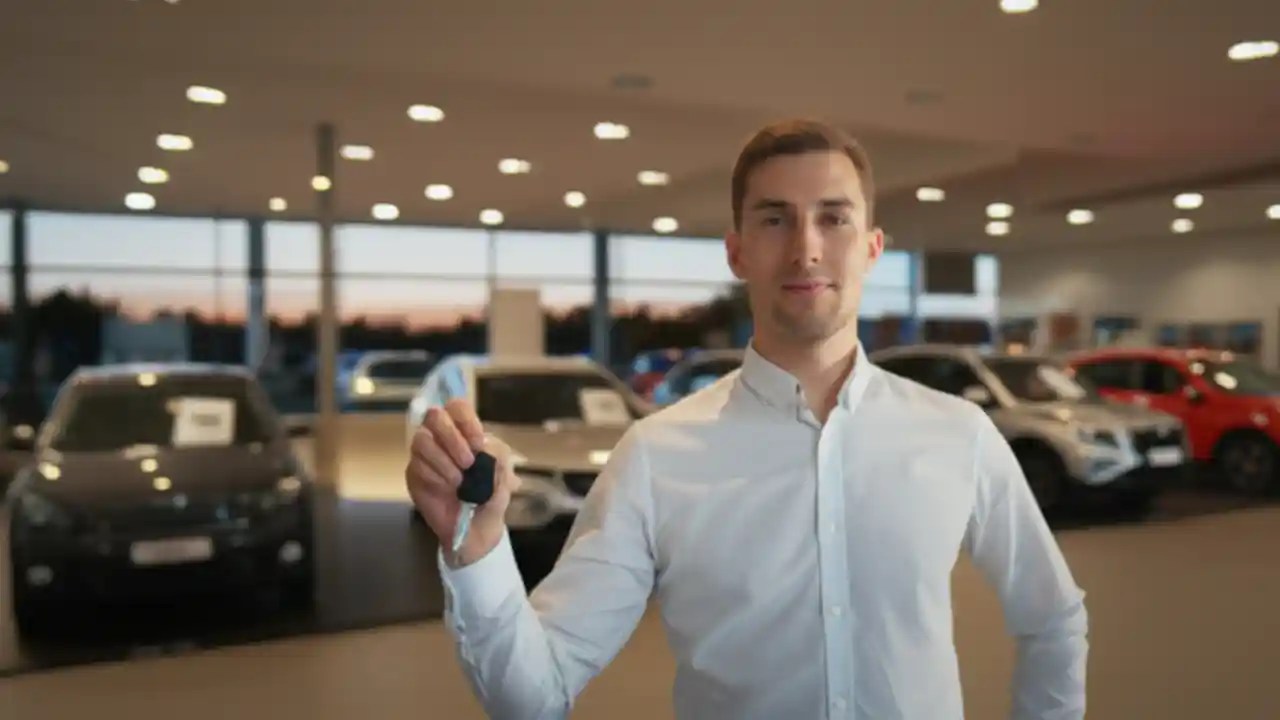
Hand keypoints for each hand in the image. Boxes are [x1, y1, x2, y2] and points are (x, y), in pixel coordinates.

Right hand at [405, 399, 521, 566]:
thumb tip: (483, 445)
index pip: (457, 408)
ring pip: (421, 440)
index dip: (466, 421)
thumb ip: (497, 457)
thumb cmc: (491, 499)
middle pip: (434, 416)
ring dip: (443, 460)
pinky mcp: (414, 474)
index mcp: (466, 434)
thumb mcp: (504, 478)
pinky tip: (447, 488)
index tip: (478, 444)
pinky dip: (434, 476)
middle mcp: (443, 439)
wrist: (476, 531)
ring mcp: (426, 455)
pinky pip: (416, 465)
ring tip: (459, 481)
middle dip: (453, 438)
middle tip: (468, 462)